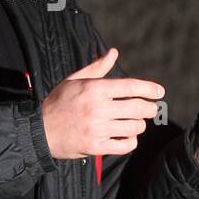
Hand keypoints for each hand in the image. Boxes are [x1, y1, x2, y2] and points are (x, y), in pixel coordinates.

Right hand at [41, 48, 164, 157]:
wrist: (39, 130)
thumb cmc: (58, 103)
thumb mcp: (74, 80)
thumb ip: (96, 68)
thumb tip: (113, 52)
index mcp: (94, 89)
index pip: (130, 86)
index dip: (149, 88)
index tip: (160, 92)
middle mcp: (97, 108)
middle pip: (137, 107)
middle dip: (150, 108)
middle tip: (152, 109)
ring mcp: (97, 129)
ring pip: (133, 127)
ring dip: (139, 125)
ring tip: (136, 123)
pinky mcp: (96, 146)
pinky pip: (125, 145)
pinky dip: (131, 141)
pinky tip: (128, 137)